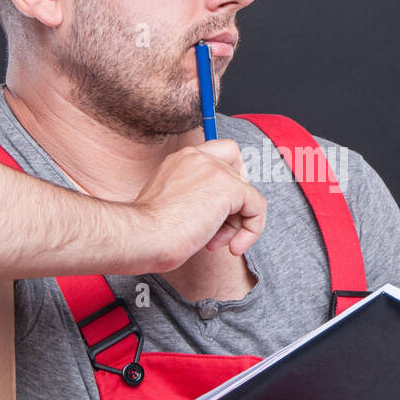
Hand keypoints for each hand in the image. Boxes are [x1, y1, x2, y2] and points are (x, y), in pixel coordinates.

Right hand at [129, 138, 266, 272]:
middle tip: (217, 230)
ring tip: (217, 243)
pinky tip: (233, 247)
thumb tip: (220, 214)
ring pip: (248, 192)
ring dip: (239, 224)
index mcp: (181, 160)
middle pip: (239, 171)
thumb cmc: (147, 233)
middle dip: (233, 206)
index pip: (221, 152)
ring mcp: (213, 169)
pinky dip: (252, 230)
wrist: (142, 236)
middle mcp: (198, 157)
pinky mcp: (227, 187)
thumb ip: (195, 200)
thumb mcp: (170, 208)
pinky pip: (257, 206)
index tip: (219, 208)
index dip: (230, 176)